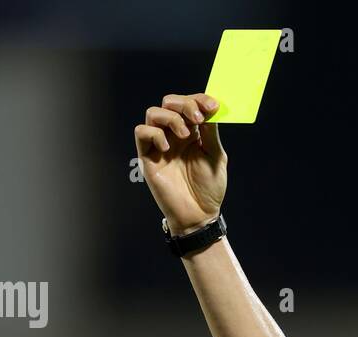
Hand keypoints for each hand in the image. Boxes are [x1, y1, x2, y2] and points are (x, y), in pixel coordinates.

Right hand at [135, 93, 227, 233]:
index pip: (190, 105)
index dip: (199, 100)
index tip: (213, 106)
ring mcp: (160, 144)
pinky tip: (168, 147)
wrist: (198, 215)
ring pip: (154, 112)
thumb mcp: (216, 157)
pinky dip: (154, 133)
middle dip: (184, 104)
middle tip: (198, 118)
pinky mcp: (148, 157)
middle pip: (169, 102)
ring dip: (171, 118)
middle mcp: (174, 135)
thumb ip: (210, 132)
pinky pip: (141, 132)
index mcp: (193, 133)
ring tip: (186, 135)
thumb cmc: (209, 189)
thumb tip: (210, 109)